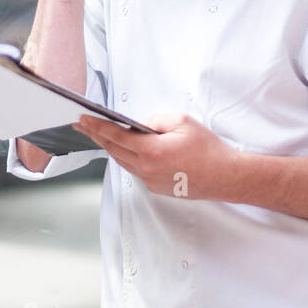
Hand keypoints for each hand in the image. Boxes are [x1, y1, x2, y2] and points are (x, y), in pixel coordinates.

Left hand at [73, 112, 241, 200]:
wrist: (224, 176)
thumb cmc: (207, 149)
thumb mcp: (182, 122)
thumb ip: (155, 120)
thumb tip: (140, 125)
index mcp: (151, 151)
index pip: (115, 136)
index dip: (96, 127)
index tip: (83, 120)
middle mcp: (146, 169)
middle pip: (114, 150)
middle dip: (97, 136)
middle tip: (83, 126)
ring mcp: (150, 180)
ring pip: (123, 161)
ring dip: (111, 148)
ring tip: (100, 135)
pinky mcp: (155, 187)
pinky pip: (135, 170)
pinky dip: (127, 158)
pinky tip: (125, 149)